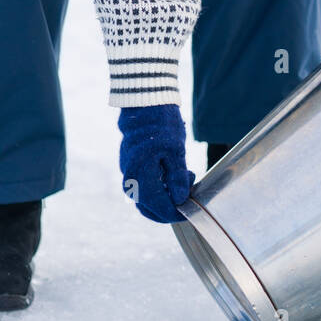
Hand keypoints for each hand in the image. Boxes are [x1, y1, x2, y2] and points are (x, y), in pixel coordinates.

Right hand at [118, 105, 194, 223]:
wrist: (144, 107)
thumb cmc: (161, 126)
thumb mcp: (176, 150)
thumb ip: (177, 177)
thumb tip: (180, 200)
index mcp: (141, 179)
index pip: (160, 208)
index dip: (177, 214)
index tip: (191, 210)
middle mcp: (131, 181)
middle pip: (150, 209)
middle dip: (171, 208)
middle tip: (189, 197)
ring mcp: (129, 175)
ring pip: (148, 199)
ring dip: (167, 197)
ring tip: (186, 179)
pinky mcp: (131, 169)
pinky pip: (145, 188)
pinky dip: (161, 188)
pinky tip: (175, 174)